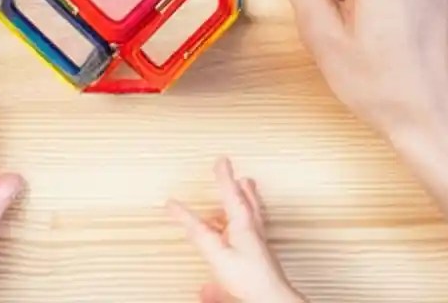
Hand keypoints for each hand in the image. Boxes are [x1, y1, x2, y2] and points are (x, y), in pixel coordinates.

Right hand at [168, 159, 303, 302]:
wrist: (271, 299)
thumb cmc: (249, 278)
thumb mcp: (216, 253)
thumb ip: (197, 231)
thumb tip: (176, 209)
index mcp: (243, 223)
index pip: (231, 193)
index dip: (223, 176)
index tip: (221, 160)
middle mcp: (253, 229)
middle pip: (248, 202)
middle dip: (241, 187)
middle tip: (238, 175)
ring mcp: (258, 243)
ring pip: (251, 216)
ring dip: (245, 203)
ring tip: (242, 194)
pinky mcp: (259, 256)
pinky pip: (252, 233)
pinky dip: (245, 225)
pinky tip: (235, 234)